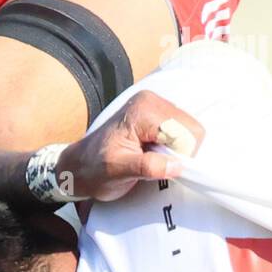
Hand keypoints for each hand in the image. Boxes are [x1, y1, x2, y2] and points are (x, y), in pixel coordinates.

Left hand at [57, 90, 204, 201]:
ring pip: (189, 132)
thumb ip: (147, 167)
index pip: (187, 133)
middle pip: (192, 130)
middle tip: (155, 162)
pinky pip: (181, 132)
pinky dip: (173, 147)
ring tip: (151, 157)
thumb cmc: (95, 169)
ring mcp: (155, 105)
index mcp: (143, 109)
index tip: (160, 168)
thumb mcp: (118, 171)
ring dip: (176, 150)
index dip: (180, 156)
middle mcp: (152, 100)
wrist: (80, 166)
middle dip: (180, 152)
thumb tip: (177, 166)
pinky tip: (153, 152)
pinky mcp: (157, 115)